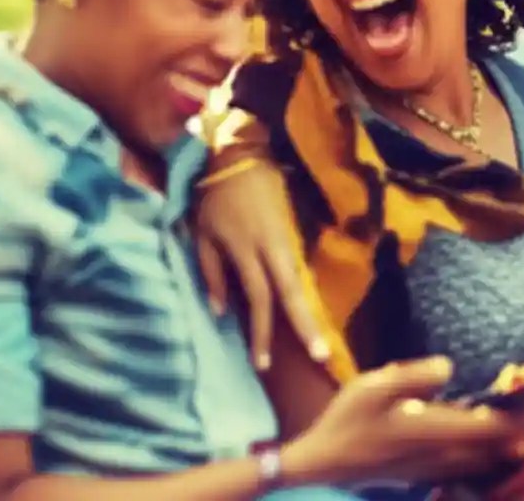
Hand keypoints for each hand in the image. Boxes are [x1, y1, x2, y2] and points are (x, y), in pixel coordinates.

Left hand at [194, 153, 326, 369]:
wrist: (242, 160)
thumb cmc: (215, 199)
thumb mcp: (203, 235)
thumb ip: (212, 274)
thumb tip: (220, 312)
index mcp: (246, 250)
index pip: (259, 298)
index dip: (261, 332)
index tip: (263, 363)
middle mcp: (272, 250)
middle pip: (291, 294)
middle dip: (305, 327)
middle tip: (320, 358)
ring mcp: (287, 242)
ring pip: (300, 285)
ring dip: (309, 316)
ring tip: (319, 346)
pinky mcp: (293, 237)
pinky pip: (298, 274)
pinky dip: (304, 298)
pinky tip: (308, 318)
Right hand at [281, 357, 523, 484]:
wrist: (324, 463)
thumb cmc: (348, 421)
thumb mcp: (375, 386)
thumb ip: (416, 375)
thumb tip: (450, 366)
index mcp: (436, 432)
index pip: (494, 427)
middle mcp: (444, 456)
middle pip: (499, 448)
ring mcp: (437, 470)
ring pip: (488, 461)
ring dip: (511, 443)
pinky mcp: (428, 476)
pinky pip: (472, 468)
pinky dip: (490, 455)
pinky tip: (493, 442)